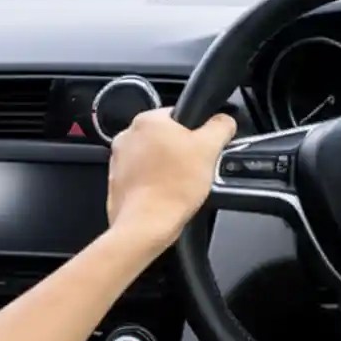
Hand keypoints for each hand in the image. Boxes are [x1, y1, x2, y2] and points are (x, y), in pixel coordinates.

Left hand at [107, 109, 235, 249]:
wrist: (146, 225)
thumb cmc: (173, 188)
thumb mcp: (210, 148)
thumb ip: (221, 126)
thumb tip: (224, 121)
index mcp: (148, 120)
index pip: (180, 116)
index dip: (197, 133)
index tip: (203, 150)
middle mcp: (128, 135)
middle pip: (166, 137)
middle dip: (181, 152)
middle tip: (194, 169)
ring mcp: (118, 160)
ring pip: (153, 158)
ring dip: (167, 168)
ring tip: (180, 185)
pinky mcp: (117, 181)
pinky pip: (142, 177)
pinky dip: (154, 183)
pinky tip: (166, 195)